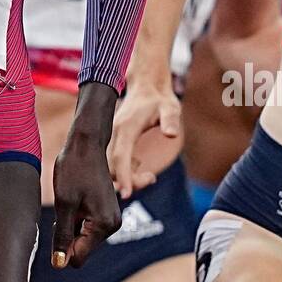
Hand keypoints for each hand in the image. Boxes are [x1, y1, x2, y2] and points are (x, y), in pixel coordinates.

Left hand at [50, 128, 120, 268]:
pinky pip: (87, 226)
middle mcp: (112, 225)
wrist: (86, 143)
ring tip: (70, 199)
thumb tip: (60, 264)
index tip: (57, 223)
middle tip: (64, 206)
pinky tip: (74, 198)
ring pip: (83, 237)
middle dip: (68, 233)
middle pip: (81, 248)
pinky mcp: (106, 211)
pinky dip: (77, 217)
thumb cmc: (74, 169)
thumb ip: (63, 236)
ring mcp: (111, 218)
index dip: (62, 247)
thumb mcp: (64, 203)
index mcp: (104, 225)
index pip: (78, 257)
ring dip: (71, 224)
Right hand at [107, 74, 181, 198]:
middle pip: (111, 167)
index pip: (119, 157)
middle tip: (151, 178)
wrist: (146, 86)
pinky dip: (124, 171)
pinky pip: (112, 163)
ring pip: (110, 167)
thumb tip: (171, 135)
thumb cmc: (160, 99)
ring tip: (149, 176)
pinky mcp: (113, 141)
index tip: (127, 194)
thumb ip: (171, 120)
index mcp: (126, 127)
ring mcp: (112, 138)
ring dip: (126, 178)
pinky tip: (139, 165)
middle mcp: (114, 133)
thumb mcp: (170, 108)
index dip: (122, 176)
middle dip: (128, 181)